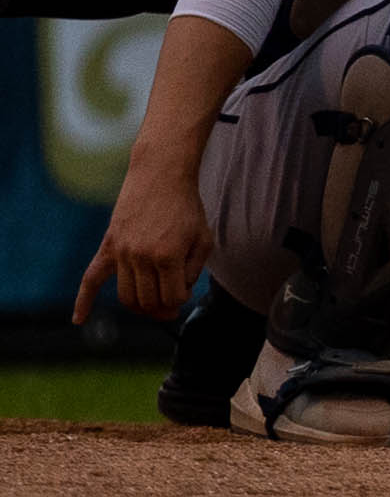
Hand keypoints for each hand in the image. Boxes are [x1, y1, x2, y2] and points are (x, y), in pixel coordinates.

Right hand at [82, 173, 206, 323]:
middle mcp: (141, 257)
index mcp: (168, 255)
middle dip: (162, 308)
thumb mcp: (203, 238)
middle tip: (170, 304)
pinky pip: (90, 279)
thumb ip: (193, 270)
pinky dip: (83, 301)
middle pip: (148, 301)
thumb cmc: (186, 208)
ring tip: (152, 304)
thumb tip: (178, 295)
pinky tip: (79, 320)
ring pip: (126, 296)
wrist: (160, 176)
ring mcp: (121, 253)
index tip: (186, 291)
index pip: (173, 297)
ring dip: (140, 307)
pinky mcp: (108, 247)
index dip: (182, 299)